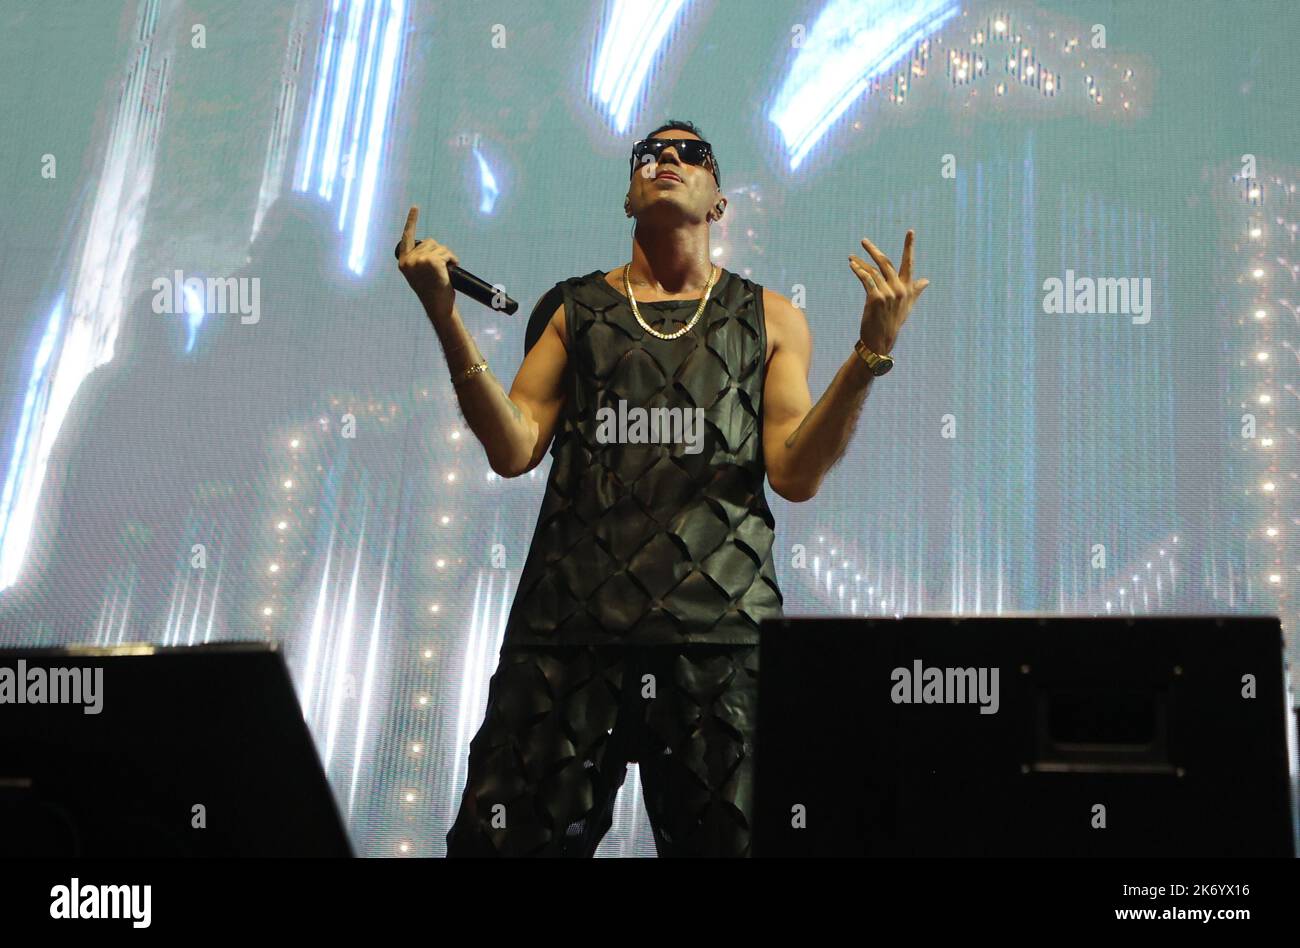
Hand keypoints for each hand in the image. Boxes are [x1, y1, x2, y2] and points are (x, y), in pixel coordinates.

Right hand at [395, 205, 458, 317]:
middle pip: (430, 242)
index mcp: (404, 262)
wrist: (438, 305)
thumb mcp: (420, 274)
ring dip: (447, 257)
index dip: (411, 221)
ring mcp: (419, 260)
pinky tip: (451, 269)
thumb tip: (433, 247)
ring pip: (440, 247)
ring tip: (446, 272)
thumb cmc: (432, 292)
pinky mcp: (431, 261)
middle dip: (440, 252)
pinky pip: (446, 253)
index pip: (407, 237)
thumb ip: (420, 260)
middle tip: (441, 269)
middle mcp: (409, 260)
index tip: (415, 207)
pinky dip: (453, 259)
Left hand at [849, 230, 929, 354]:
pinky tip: (852, 265)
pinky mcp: (876, 298)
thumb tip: (927, 280)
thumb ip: (916, 290)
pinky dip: (858, 271)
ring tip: (850, 257)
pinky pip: (866, 280)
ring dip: (860, 263)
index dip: (909, 247)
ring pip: (872, 272)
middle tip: (863, 240)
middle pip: (886, 263)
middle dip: (873, 251)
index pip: (909, 263)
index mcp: (907, 288)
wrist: (881, 339)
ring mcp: (888, 293)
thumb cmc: (894, 321)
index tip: (910, 231)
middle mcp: (899, 289)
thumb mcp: (908, 305)